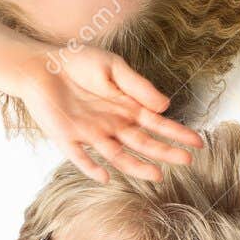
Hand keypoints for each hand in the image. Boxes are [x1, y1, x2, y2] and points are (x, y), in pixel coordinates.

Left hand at [12, 46, 203, 184]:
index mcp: (127, 108)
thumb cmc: (78, 62)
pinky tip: (105, 177)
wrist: (41, 64)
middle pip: (143, 143)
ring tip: (157, 176)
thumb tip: (165, 106)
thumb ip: (138, 87)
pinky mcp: (67, 138)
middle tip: (187, 160)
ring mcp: (91, 134)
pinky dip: (91, 168)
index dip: (177, 134)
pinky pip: (80, 157)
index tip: (198, 143)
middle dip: (166, 152)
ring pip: (118, 155)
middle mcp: (113, 125)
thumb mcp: (114, 67)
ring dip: (137, 166)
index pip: (157, 125)